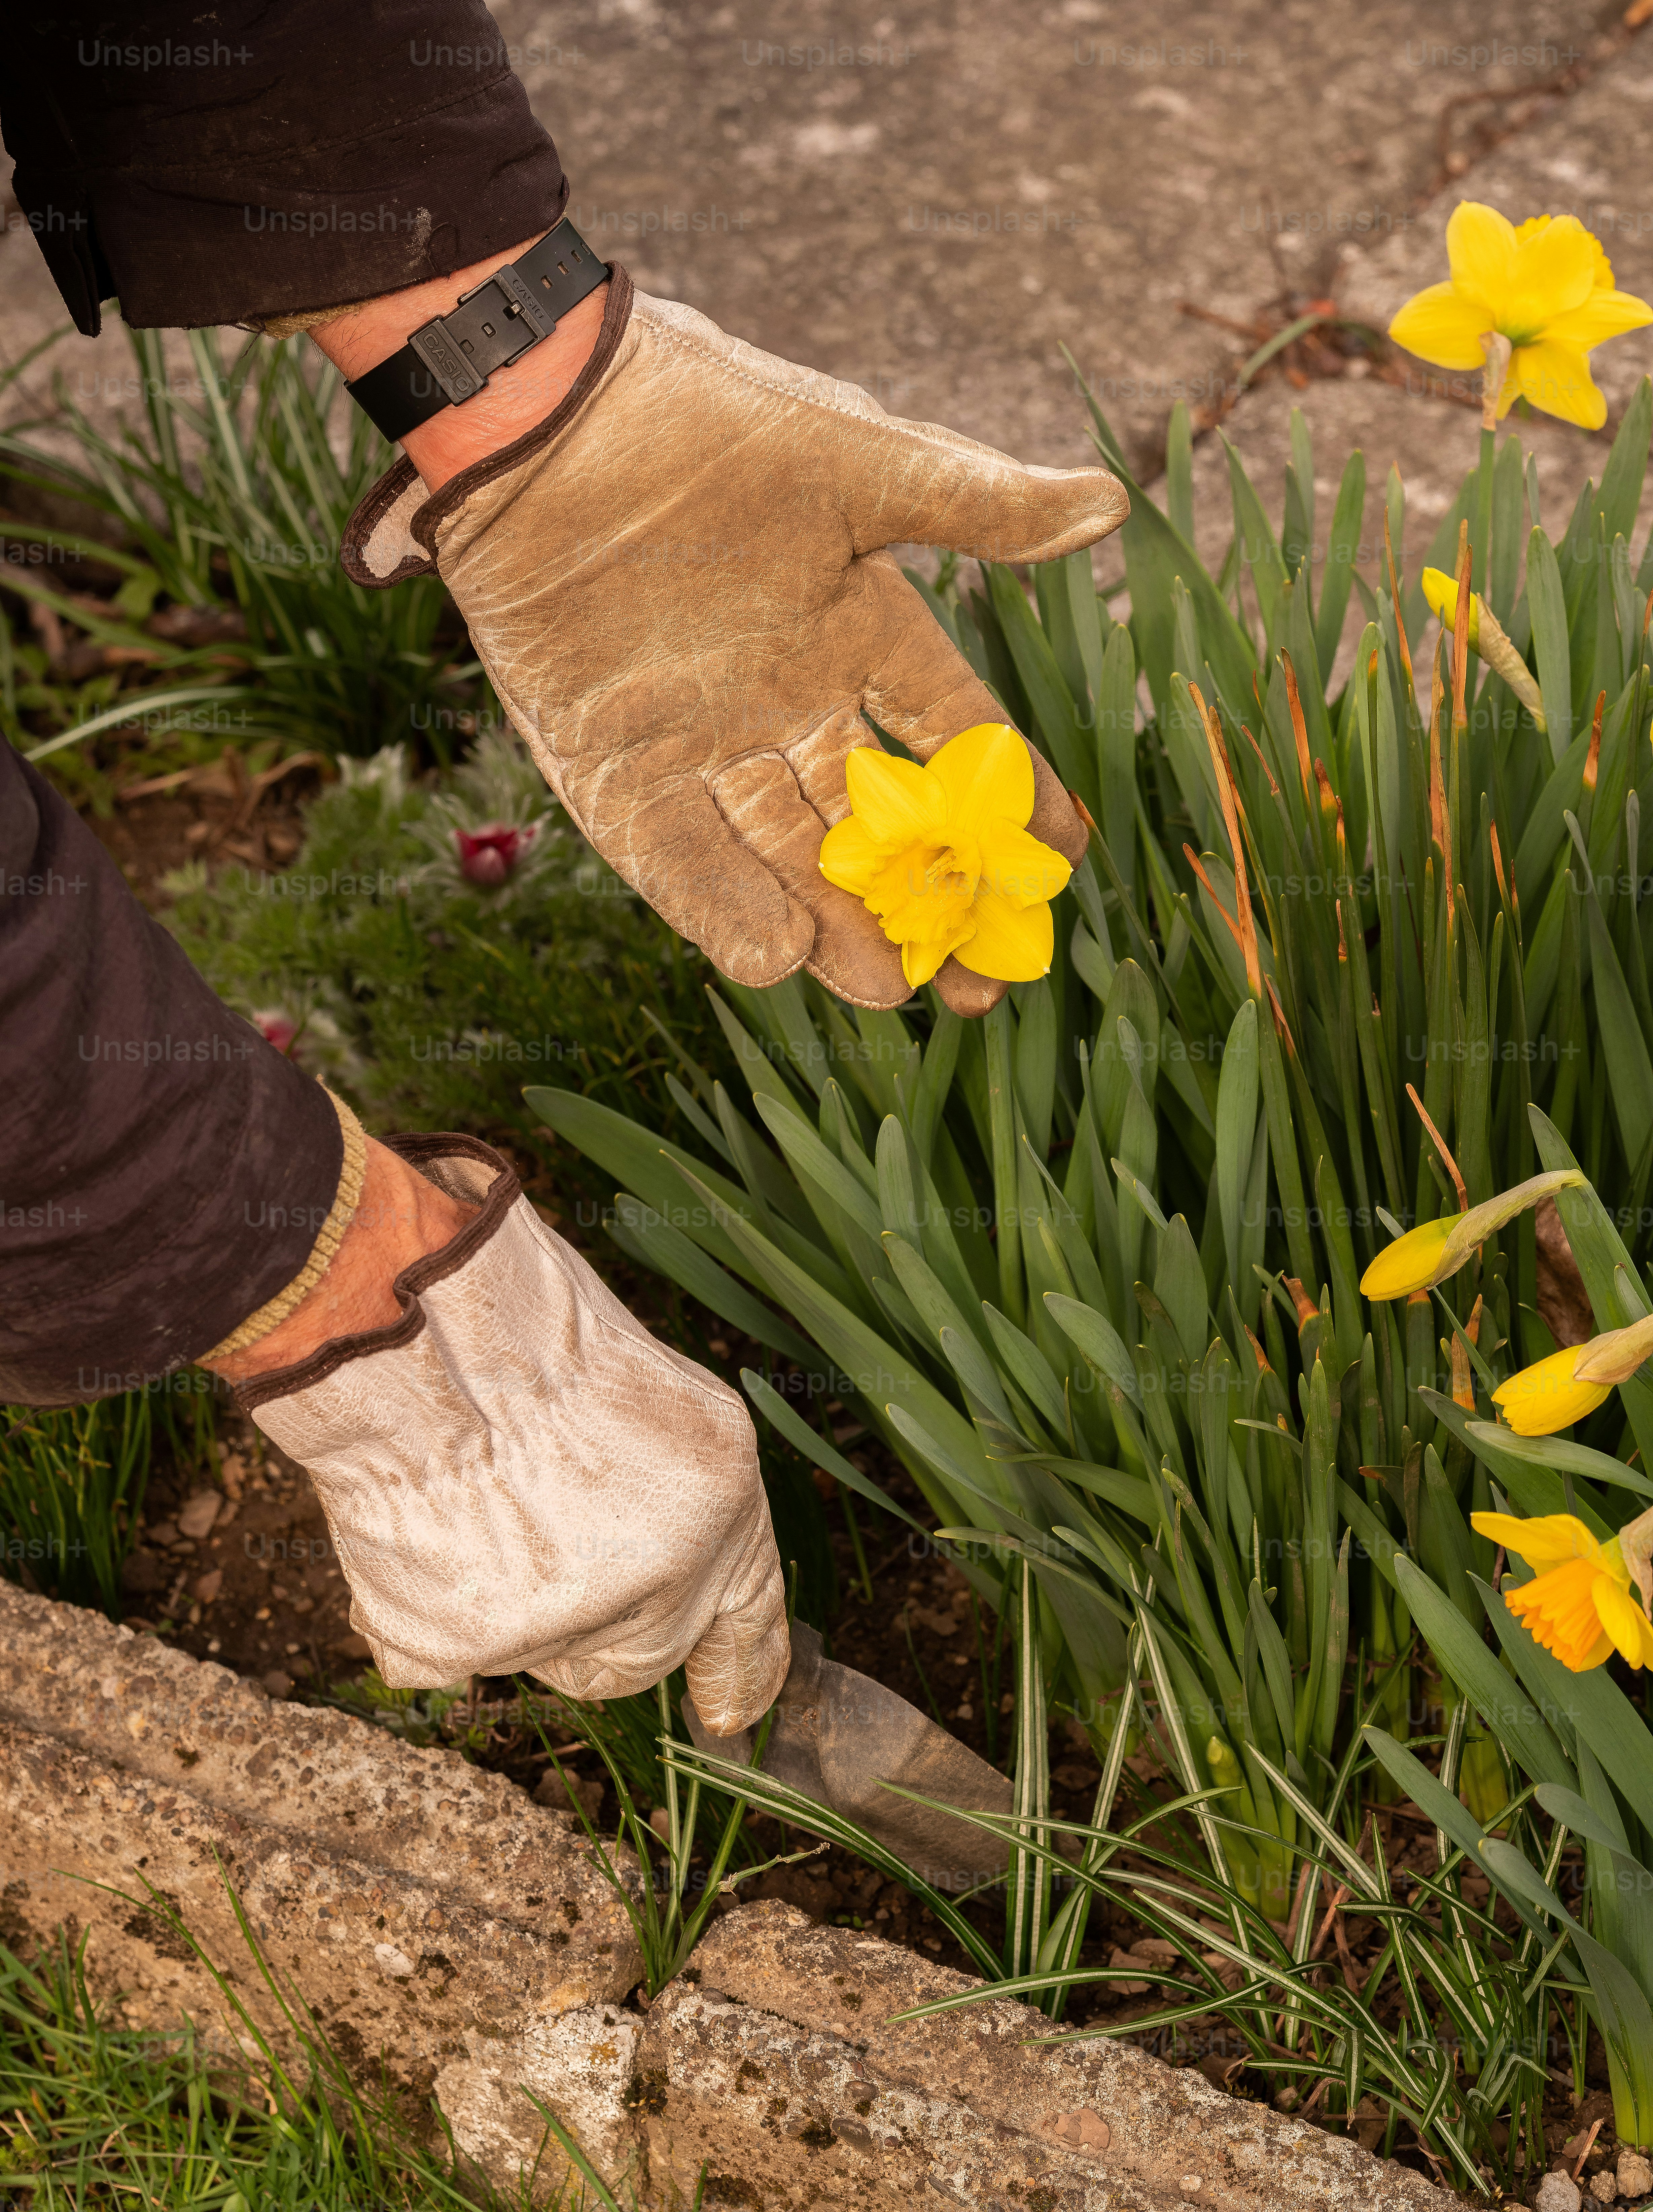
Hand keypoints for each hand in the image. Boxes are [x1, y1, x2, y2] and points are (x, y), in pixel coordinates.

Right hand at [224, 1136, 787, 1734]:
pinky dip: (425, 1603)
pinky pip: (443, 1653)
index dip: (742, 1665)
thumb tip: (647, 1581)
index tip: (732, 1711)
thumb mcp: (646, 1389)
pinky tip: (418, 1529)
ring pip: (536, 1648)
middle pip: (636, 1654)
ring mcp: (559, 1623)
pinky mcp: (463, 1648)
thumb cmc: (525, 1325)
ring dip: (507, 1593)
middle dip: (599, 1615)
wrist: (425, 1331)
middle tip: (538, 1523)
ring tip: (469, 1494)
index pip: (749, 1609)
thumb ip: (668, 1496)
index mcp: (719, 1500)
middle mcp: (660, 1576)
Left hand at [331, 258, 1127, 1016]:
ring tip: (884, 992)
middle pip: (873, 822)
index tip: (1062, 859)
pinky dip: (718, 909)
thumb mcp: (852, 461)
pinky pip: (675, 857)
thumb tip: (1109, 505)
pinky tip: (771, 965)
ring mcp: (700, 742)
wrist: (542, 414)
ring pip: (783, 855)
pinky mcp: (611, 768)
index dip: (1010, 794)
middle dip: (924, 902)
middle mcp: (786, 702)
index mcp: (855, 628)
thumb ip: (973, 504)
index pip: (952, 729)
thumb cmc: (704, 417)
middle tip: (974, 984)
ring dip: (830, 925)